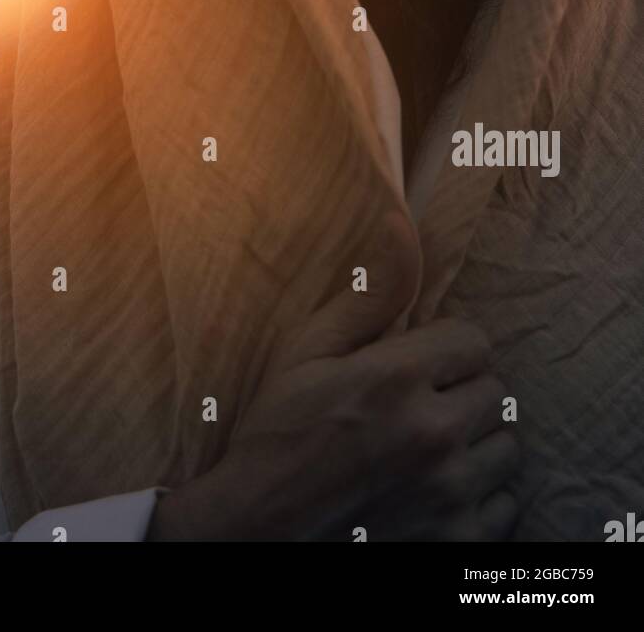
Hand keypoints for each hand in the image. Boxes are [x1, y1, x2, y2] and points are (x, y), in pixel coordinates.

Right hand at [147, 217, 517, 540]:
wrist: (261, 530)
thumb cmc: (277, 431)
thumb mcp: (307, 351)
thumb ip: (369, 293)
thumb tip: (401, 225)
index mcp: (397, 380)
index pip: (475, 340)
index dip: (445, 346)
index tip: (417, 361)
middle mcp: (433, 435)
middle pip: (495, 390)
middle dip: (461, 389)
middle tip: (417, 403)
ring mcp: (449, 495)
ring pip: (505, 447)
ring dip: (476, 441)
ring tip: (428, 444)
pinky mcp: (456, 542)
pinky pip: (504, 503)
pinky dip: (480, 495)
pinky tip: (436, 487)